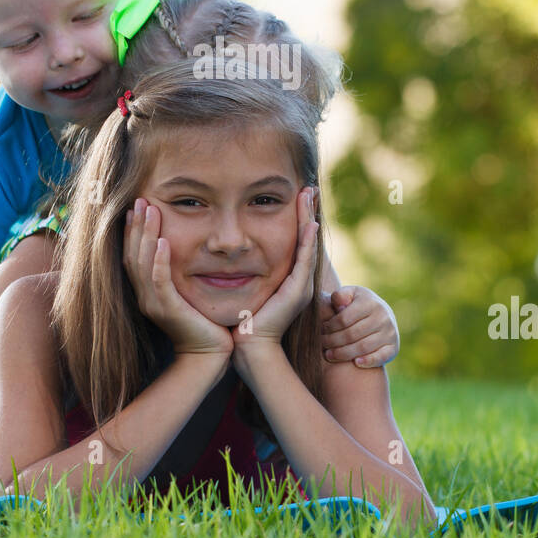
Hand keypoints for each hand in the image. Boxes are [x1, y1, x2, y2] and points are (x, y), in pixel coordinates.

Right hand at [124, 198, 234, 357]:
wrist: (209, 356)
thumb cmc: (205, 323)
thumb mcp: (188, 293)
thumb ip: (181, 273)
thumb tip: (186, 248)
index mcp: (148, 292)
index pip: (133, 255)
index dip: (133, 231)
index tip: (138, 207)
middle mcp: (145, 297)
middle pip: (132, 254)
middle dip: (136, 225)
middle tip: (140, 199)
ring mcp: (154, 303)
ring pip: (143, 262)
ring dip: (146, 234)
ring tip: (150, 210)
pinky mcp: (168, 309)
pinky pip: (160, 280)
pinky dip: (159, 259)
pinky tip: (163, 241)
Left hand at [233, 187, 318, 348]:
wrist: (251, 349)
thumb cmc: (243, 323)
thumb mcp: (246, 290)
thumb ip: (243, 272)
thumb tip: (228, 253)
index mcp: (287, 278)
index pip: (295, 242)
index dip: (296, 219)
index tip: (296, 196)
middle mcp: (298, 279)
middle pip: (306, 239)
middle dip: (307, 212)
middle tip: (308, 188)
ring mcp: (301, 285)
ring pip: (308, 245)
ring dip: (309, 218)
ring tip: (309, 195)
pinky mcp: (298, 292)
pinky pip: (305, 260)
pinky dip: (307, 242)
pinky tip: (309, 223)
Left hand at [320, 285, 398, 367]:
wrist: (381, 314)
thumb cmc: (357, 304)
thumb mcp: (350, 294)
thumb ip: (340, 296)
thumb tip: (339, 306)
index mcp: (371, 303)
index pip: (344, 319)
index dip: (329, 327)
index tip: (321, 330)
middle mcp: (383, 317)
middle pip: (351, 335)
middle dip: (332, 341)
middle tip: (321, 344)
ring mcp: (390, 333)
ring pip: (362, 347)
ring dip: (343, 354)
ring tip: (328, 355)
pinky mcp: (394, 347)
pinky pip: (381, 357)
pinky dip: (368, 361)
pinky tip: (355, 363)